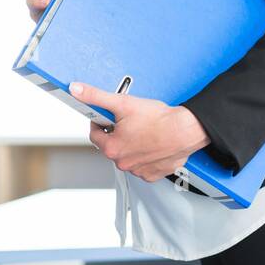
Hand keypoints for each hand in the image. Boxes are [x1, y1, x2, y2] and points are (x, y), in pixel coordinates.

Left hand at [71, 81, 210, 181]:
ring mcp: (138, 170)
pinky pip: (143, 166)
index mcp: (112, 148)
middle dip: (117, 134)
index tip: (107, 117)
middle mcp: (123, 163)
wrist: (187, 130)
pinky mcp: (153, 174)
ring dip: (131, 146)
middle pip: (111, 146)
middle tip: (130, 122)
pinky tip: (151, 145)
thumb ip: (96, 96)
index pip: (95, 134)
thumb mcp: (122, 103)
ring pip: (127, 156)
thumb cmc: (160, 120)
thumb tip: (77, 90)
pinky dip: (145, 157)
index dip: (100, 123)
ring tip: (143, 132)